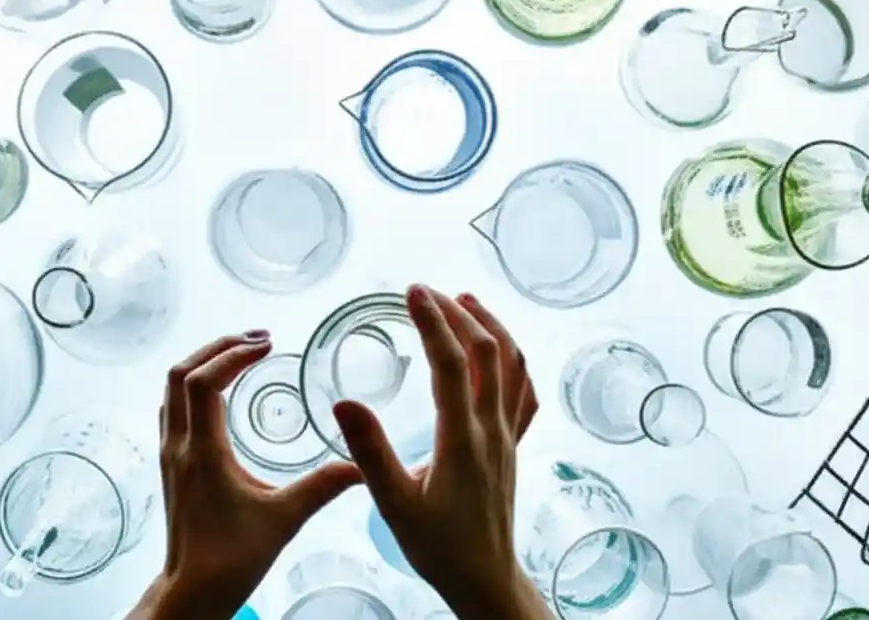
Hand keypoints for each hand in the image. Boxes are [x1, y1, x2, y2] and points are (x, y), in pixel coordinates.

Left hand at [129, 331, 362, 619]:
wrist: (193, 590)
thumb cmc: (232, 558)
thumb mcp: (285, 519)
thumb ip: (323, 487)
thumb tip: (360, 466)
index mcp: (202, 453)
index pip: (205, 383)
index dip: (233, 355)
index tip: (267, 344)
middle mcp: (179, 446)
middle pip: (181, 374)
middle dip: (217, 347)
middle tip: (256, 339)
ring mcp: (170, 454)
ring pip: (172, 389)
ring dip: (202, 363)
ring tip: (239, 353)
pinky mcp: (171, 464)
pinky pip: (173, 408)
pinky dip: (194, 386)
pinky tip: (222, 391)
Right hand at [333, 286, 548, 618]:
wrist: (484, 577)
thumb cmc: (438, 546)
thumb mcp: (393, 503)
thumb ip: (370, 452)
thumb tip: (344, 402)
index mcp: (461, 440)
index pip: (450, 364)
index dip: (432, 322)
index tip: (412, 292)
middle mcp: (492, 431)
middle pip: (487, 353)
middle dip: (459, 314)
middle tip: (428, 292)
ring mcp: (508, 437)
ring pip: (513, 366)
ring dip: (491, 327)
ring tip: (466, 301)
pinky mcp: (513, 446)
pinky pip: (524, 392)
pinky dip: (512, 360)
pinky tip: (498, 349)